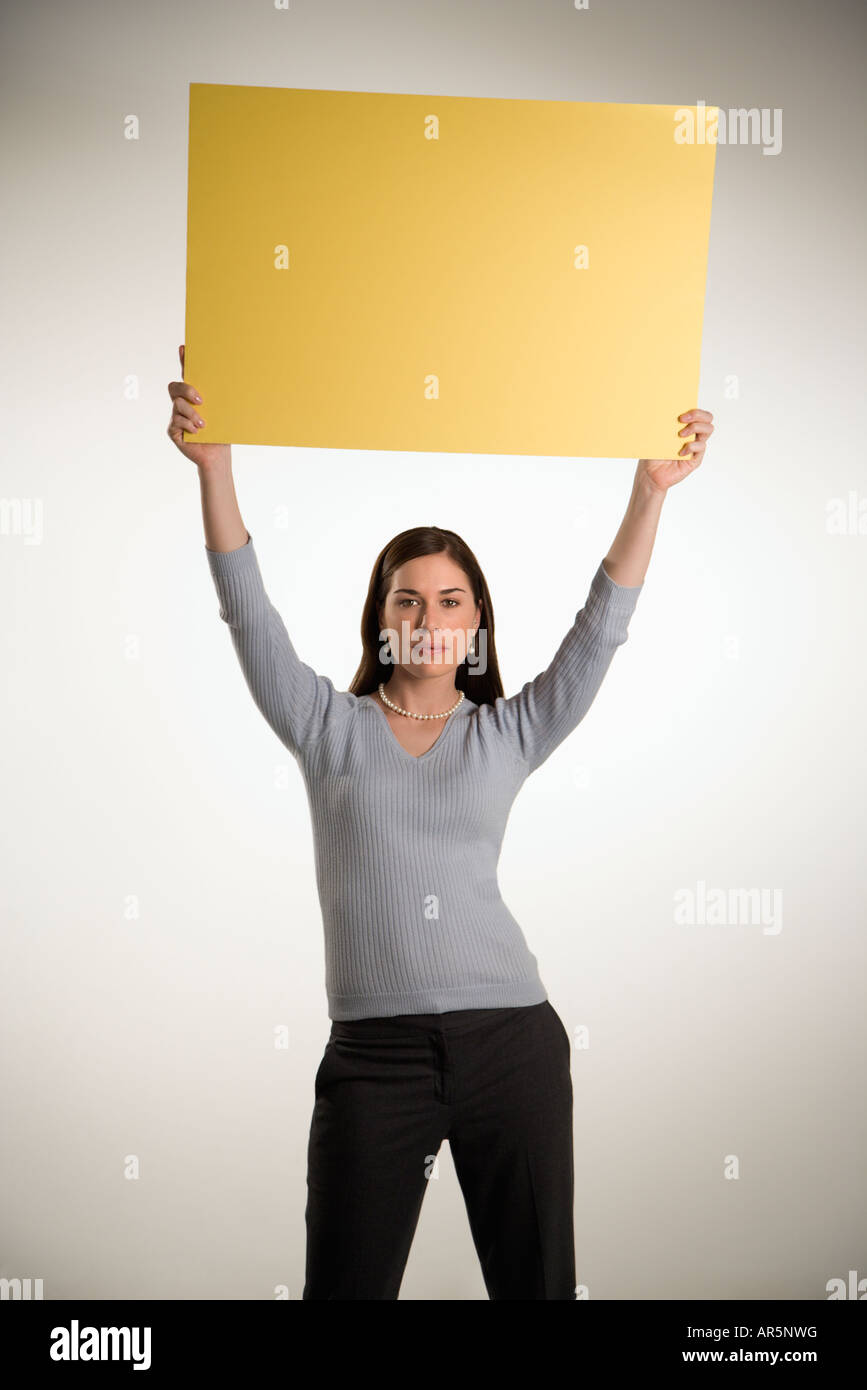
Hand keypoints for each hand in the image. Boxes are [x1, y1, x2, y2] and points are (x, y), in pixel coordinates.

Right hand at [167, 346, 231, 471]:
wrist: (218, 456)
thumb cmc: (222, 433)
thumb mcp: (224, 413)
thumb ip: (222, 398)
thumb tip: (236, 377)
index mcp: (195, 396)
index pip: (187, 375)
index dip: (183, 361)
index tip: (184, 348)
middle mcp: (183, 404)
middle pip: (175, 386)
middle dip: (186, 389)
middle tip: (201, 399)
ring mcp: (176, 417)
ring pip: (176, 404)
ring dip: (191, 413)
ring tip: (203, 424)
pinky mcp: (173, 430)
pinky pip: (176, 421)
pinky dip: (188, 425)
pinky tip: (197, 432)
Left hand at [637, 408, 713, 494]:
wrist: (650, 473)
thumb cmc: (653, 452)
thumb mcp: (657, 435)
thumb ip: (664, 422)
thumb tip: (663, 407)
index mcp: (685, 426)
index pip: (699, 413)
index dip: (695, 410)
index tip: (680, 414)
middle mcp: (693, 435)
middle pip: (708, 419)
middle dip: (697, 415)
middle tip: (682, 420)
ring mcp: (696, 446)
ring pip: (708, 430)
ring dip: (695, 428)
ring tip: (680, 435)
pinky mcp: (695, 459)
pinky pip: (701, 447)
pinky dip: (691, 446)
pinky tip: (680, 452)